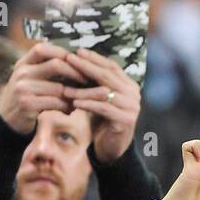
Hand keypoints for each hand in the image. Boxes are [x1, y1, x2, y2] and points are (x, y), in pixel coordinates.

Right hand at [0, 43, 90, 134]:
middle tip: (87, 80)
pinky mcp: (28, 104)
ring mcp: (23, 88)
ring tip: (81, 99)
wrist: (8, 119)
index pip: (43, 48)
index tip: (77, 60)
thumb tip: (75, 62)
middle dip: (75, 72)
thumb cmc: (26, 97)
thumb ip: (45, 69)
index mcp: (23, 63)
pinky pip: (56, 103)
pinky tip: (70, 110)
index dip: (62, 52)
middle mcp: (22, 72)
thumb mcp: (30, 78)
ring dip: (74, 95)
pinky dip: (67, 107)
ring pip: (59, 88)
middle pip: (55, 65)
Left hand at [60, 48, 140, 163]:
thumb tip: (74, 59)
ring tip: (65, 89)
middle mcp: (134, 93)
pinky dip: (88, 105)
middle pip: (108, 76)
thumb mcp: (98, 98)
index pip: (112, 66)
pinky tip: (74, 104)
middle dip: (87, 67)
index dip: (95, 58)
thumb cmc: (102, 121)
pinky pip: (104, 109)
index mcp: (129, 85)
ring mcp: (132, 107)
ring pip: (104, 92)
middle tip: (69, 60)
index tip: (77, 51)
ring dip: (82, 90)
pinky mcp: (126, 120)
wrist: (111, 148)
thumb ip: (93, 82)